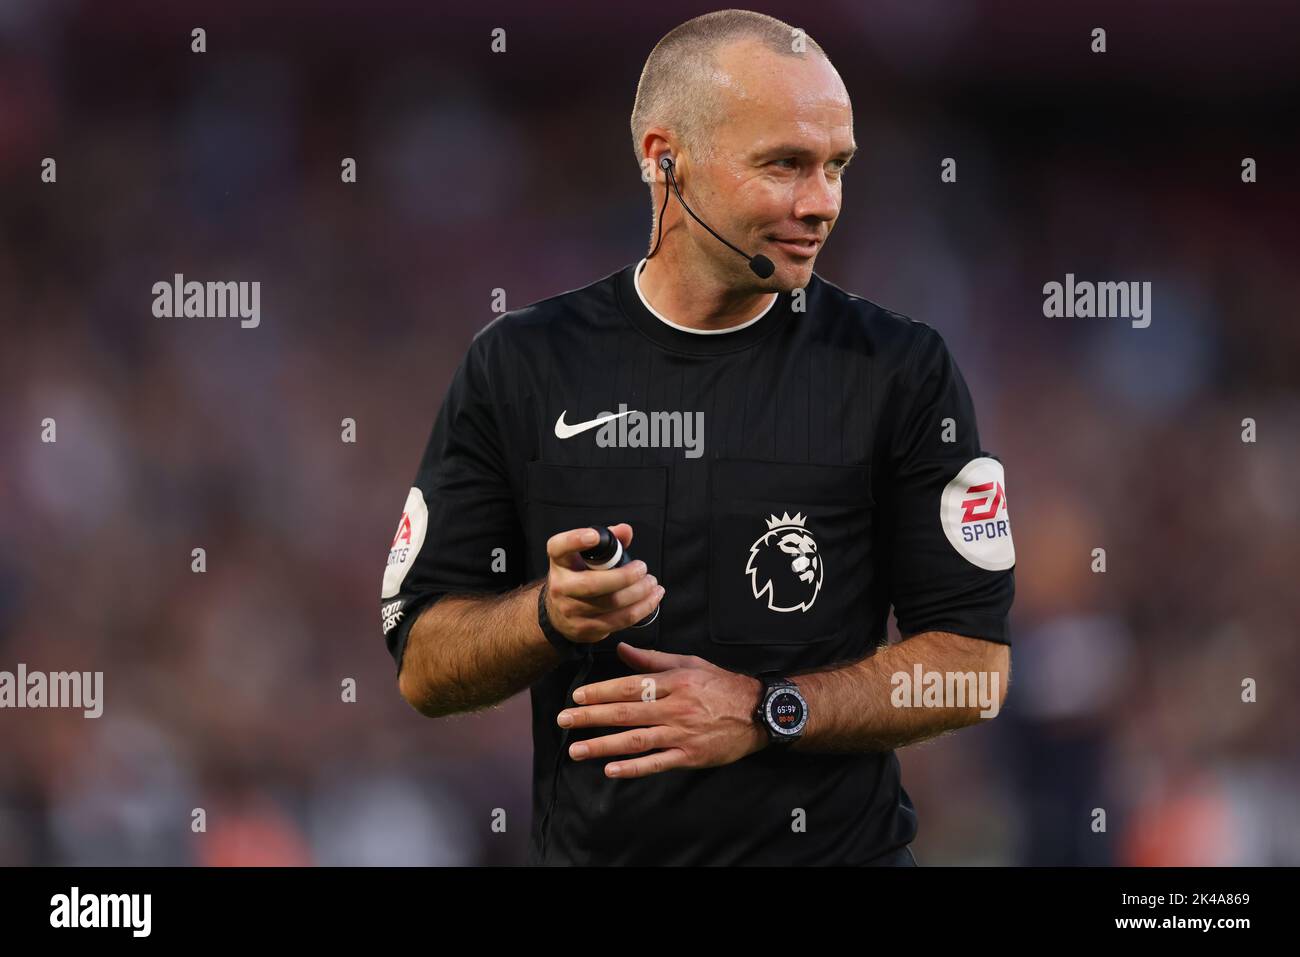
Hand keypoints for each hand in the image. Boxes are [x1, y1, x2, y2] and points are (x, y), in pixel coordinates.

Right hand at [544, 524, 664, 644]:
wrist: (559, 613)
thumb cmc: (580, 575)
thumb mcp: (587, 556)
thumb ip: (608, 541)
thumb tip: (625, 531)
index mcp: (560, 561)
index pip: (559, 547)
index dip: (575, 540)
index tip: (594, 536)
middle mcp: (560, 586)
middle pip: (593, 584)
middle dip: (625, 576)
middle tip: (643, 569)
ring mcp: (571, 610)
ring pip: (611, 603)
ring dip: (639, 593)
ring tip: (652, 584)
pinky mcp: (585, 628)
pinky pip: (619, 620)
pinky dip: (641, 609)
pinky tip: (652, 599)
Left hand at [558, 643, 767, 777]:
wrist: (759, 712)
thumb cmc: (722, 685)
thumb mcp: (690, 664)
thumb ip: (654, 660)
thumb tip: (622, 650)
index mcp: (675, 682)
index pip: (630, 687)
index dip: (602, 692)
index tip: (578, 696)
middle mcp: (675, 708)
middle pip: (626, 713)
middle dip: (591, 717)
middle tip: (564, 720)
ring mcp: (682, 735)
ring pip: (636, 740)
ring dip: (602, 745)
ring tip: (577, 749)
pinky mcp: (690, 757)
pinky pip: (656, 763)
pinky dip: (632, 768)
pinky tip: (610, 769)